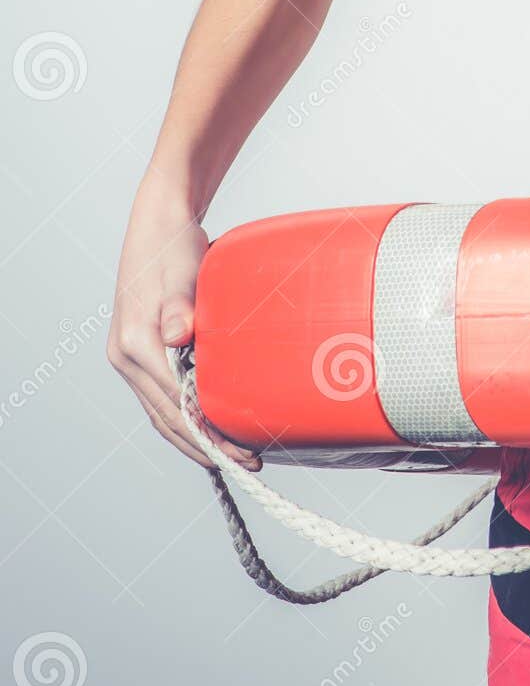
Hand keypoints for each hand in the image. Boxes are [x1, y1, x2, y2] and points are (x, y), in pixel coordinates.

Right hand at [108, 195, 260, 471]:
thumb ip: (180, 307)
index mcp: (135, 345)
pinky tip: (212, 424)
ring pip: (163, 412)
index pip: (174, 406)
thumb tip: (179, 335)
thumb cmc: (174, 247)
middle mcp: (127, 357)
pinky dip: (187, 415)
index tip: (239, 451)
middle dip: (207, 445)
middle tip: (247, 461)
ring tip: (233, 453)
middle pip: (167, 417)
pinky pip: (165, 394)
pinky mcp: (143, 350)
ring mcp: (132, 356)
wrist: (160, 224)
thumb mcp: (181, 273)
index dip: (207, 434)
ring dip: (197, 436)